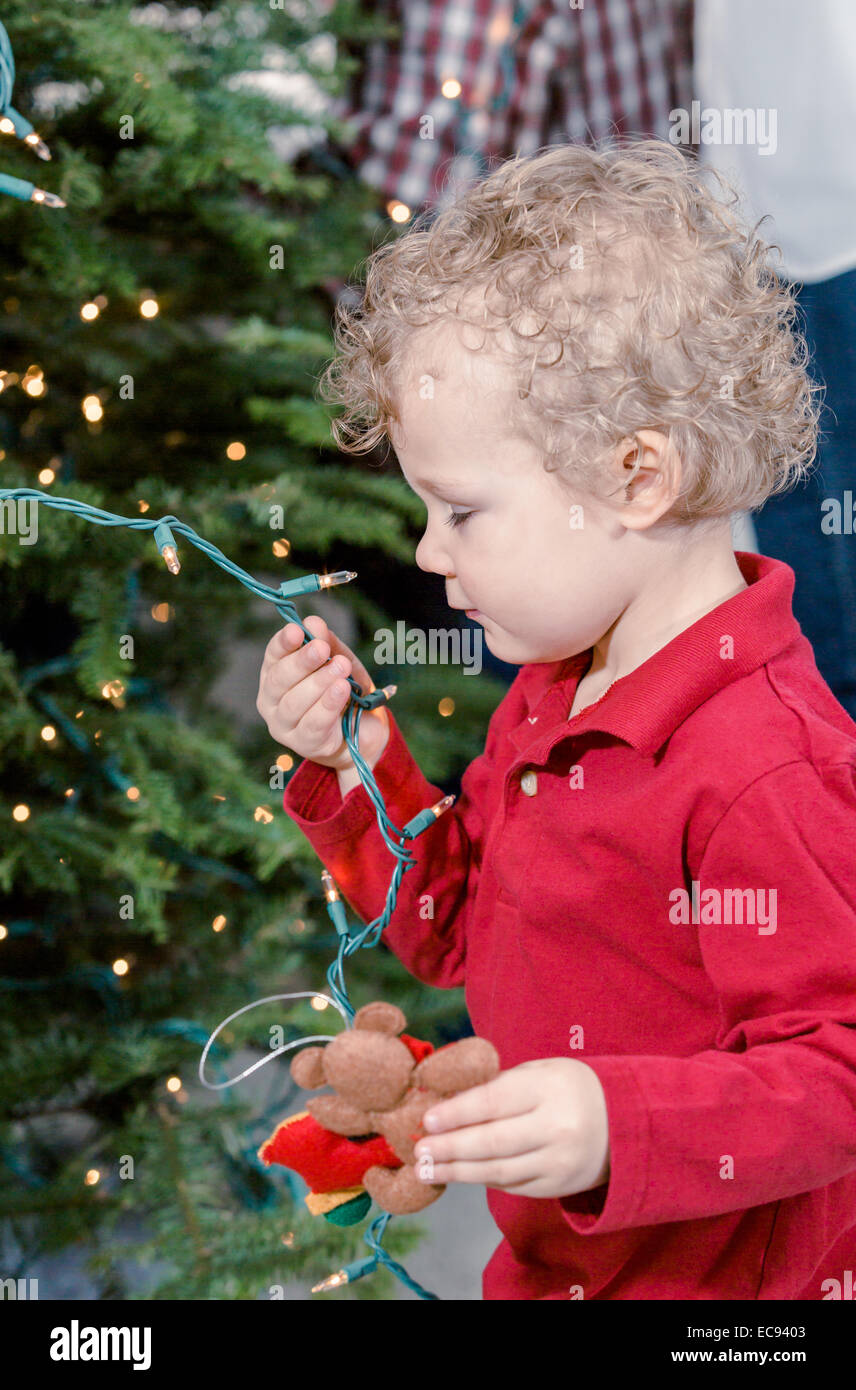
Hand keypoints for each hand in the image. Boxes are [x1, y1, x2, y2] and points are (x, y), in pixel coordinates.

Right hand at [256, 614, 389, 772]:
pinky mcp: (303, 744)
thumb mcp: (339, 660)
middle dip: (302, 662)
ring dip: (318, 683)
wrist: (363, 731)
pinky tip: (341, 690)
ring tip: (341, 668)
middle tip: (323, 649)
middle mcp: (271, 700)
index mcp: (275, 674)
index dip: (284, 643)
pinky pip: (313, 724)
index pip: (273, 655)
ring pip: (294, 703)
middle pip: (279, 679)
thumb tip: (313, 622)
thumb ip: (326, 642)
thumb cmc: (343, 692)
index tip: (298, 630)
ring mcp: (283, 725)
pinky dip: (327, 705)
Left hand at [412, 1057, 610, 1199]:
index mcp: (548, 1089)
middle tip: (419, 1151)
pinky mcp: (558, 1187)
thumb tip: (447, 1100)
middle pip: (491, 1143)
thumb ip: (499, 1084)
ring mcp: (558, 1162)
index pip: (493, 1103)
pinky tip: (460, 1174)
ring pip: (498, 1171)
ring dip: (458, 1172)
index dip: (456, 1113)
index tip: (427, 1120)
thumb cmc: (571, 1088)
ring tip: (427, 1170)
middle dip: (449, 1148)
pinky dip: (483, 1180)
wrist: (626, 1123)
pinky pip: (513, 1186)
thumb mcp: (541, 1072)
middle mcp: (555, 1127)